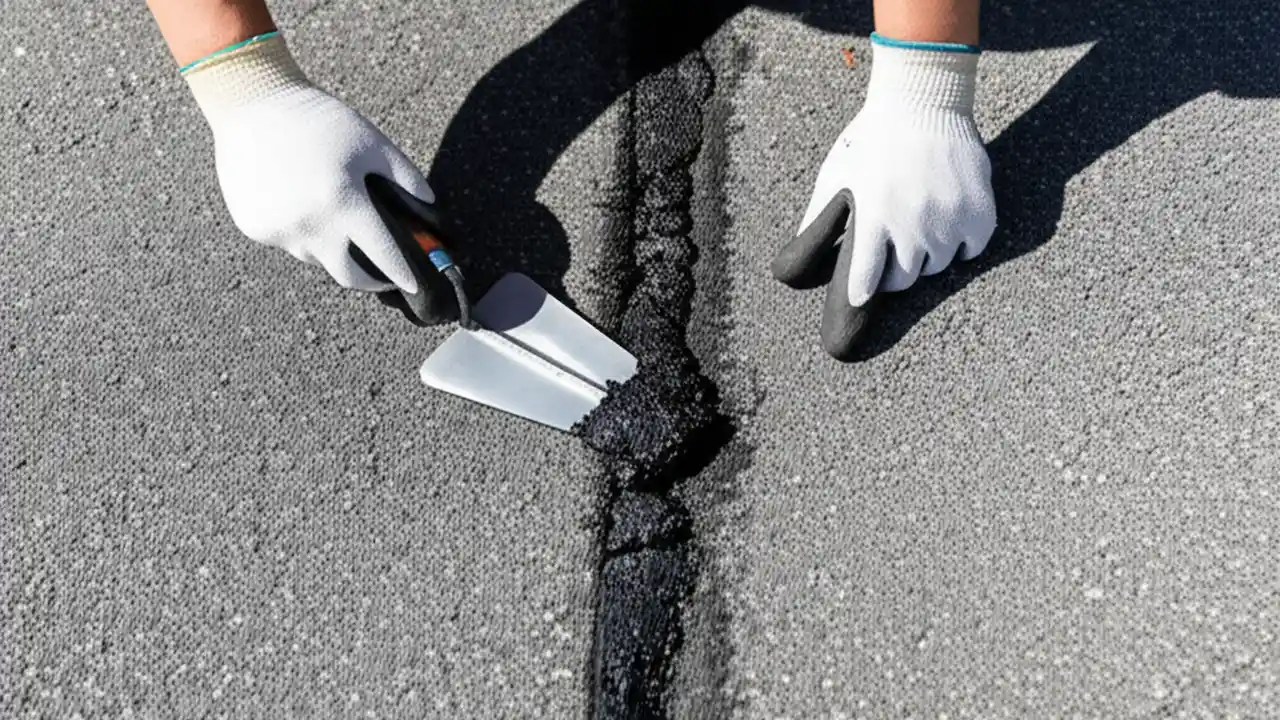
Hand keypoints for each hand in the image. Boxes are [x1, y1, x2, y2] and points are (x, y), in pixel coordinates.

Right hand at [185, 33, 433, 293]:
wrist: (253, 105)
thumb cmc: (319, 120)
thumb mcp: (373, 142)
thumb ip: (406, 176)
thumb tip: (430, 203)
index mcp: (345, 203)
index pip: (383, 255)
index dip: (401, 274)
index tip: (411, 286)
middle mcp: (311, 225)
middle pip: (347, 275)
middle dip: (369, 280)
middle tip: (381, 276)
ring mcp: (280, 230)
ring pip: (315, 257)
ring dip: (331, 249)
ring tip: (335, 219)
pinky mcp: (256, 228)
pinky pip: (288, 241)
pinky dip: (300, 231)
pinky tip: (299, 202)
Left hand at [772, 35, 995, 358]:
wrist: (923, 100)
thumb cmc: (872, 137)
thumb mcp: (836, 173)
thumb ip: (819, 215)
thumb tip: (797, 252)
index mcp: (875, 216)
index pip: (867, 277)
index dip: (862, 291)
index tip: (860, 297)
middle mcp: (914, 223)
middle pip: (905, 278)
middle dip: (895, 270)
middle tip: (893, 248)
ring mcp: (950, 220)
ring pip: (938, 266)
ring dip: (928, 255)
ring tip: (920, 227)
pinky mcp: (980, 213)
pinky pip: (972, 250)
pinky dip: (962, 243)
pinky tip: (949, 222)